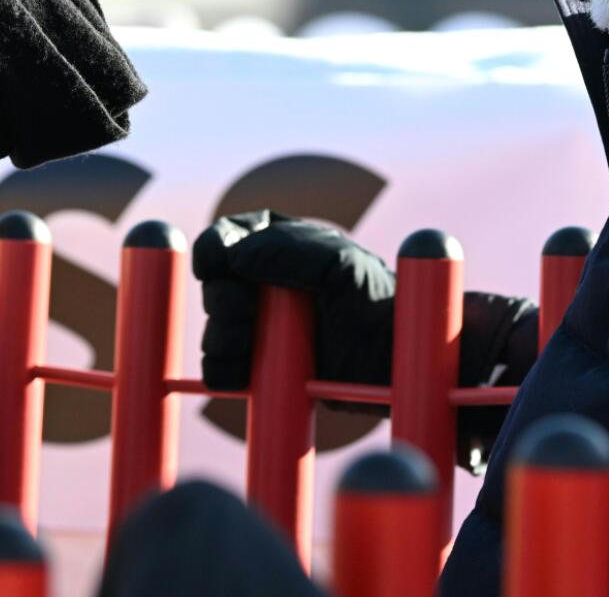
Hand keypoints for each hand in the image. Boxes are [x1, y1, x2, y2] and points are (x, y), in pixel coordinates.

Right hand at [191, 211, 395, 391]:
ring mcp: (262, 327)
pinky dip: (223, 369)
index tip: (212, 265)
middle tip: (247, 314)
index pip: (230, 236)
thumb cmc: (377, 300)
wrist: (397, 361)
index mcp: (282, 246)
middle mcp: (266, 284)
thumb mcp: (341, 263)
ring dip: (222, 336)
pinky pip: (221, 368)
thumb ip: (290, 249)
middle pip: (216, 285)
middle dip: (222, 299)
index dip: (213, 248)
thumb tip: (236, 256)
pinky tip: (242, 373)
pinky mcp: (262, 367)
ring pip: (214, 329)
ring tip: (249, 345)